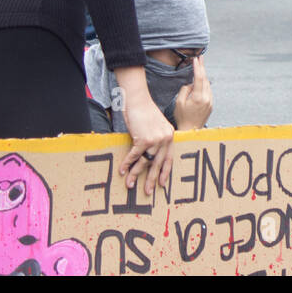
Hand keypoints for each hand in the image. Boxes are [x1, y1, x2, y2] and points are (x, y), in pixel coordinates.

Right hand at [118, 77, 174, 194]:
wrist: (138, 100)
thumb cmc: (144, 112)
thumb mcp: (155, 126)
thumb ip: (155, 139)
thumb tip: (147, 156)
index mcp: (170, 136)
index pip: (169, 158)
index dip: (165, 172)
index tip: (162, 184)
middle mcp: (165, 139)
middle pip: (158, 164)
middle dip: (151, 179)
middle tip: (148, 192)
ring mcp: (155, 139)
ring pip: (145, 162)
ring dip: (135, 174)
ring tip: (130, 185)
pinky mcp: (143, 138)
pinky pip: (134, 155)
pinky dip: (127, 164)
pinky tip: (122, 171)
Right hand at [174, 56, 212, 130]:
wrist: (191, 131)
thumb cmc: (182, 117)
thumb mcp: (179, 102)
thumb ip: (185, 89)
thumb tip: (191, 84)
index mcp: (198, 97)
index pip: (199, 78)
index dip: (198, 67)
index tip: (196, 59)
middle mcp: (207, 99)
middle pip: (205, 79)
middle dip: (202, 68)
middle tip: (200, 58)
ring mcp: (210, 102)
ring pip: (207, 85)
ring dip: (203, 76)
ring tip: (199, 68)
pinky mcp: (211, 104)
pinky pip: (208, 91)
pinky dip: (204, 85)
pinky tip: (200, 82)